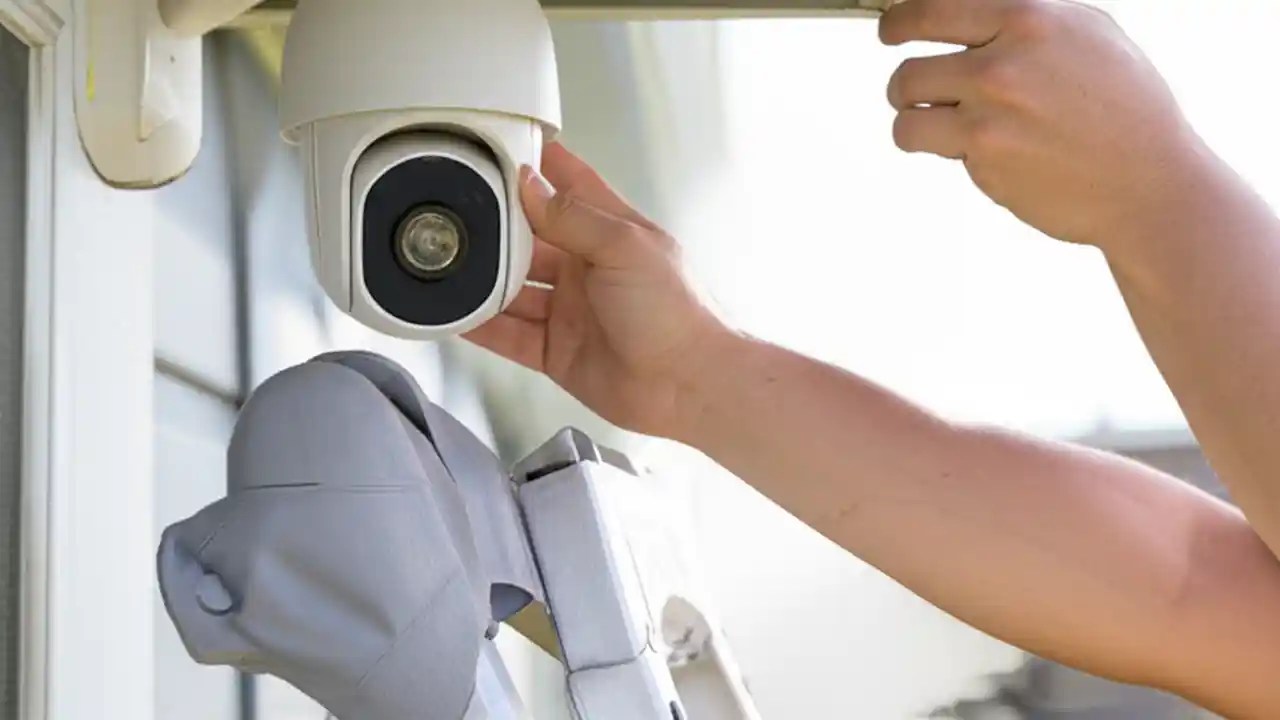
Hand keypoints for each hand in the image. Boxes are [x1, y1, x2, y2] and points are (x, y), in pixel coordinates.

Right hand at [465, 143, 731, 437]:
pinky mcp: (556, 351)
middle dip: (495, 226)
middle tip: (453, 210)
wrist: (688, 385)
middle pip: (529, 238)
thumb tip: (531, 183)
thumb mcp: (624, 247)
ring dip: (481, 278)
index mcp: (610, 232)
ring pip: (512, 288)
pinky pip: (508, 334)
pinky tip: (455, 312)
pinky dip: (480, 325)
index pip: (569, 184)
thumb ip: (573, 217)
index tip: (499, 144)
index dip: (537, 164)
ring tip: (443, 261)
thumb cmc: (677, 313)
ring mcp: (570, 311)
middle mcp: (587, 269)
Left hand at [882, 0, 1208, 249]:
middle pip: (908, 66)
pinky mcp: (983, 159)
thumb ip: (1025, 16)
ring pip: (905, 110)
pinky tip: (974, 150)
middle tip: (904, 91)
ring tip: (935, 125)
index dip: (899, 21)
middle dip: (900, 83)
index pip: (932, 7)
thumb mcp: (1087, 32)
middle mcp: (1005, 63)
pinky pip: (930, 145)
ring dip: (911, 119)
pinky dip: (939, 149)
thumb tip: (966, 7)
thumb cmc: (1123, 106)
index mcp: (1031, 18)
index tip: (892, 31)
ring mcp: (990, 114)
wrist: (1149, 181)